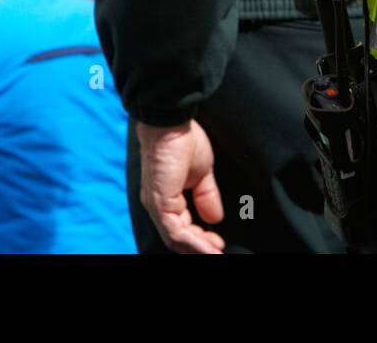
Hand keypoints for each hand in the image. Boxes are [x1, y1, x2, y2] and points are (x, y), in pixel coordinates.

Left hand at [137, 120, 224, 253]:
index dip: (200, 238)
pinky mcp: (160, 202)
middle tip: (219, 252)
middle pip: (177, 238)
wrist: (172, 122)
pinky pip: (175, 231)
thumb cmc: (184, 139)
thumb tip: (215, 217)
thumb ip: (206, 196)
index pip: (181, 227)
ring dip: (198, 248)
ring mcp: (157, 205)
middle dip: (200, 247)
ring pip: (176, 239)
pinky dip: (194, 242)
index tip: (218, 242)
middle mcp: (158, 205)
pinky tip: (210, 247)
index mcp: (166, 197)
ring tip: (216, 253)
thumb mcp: (202, 173)